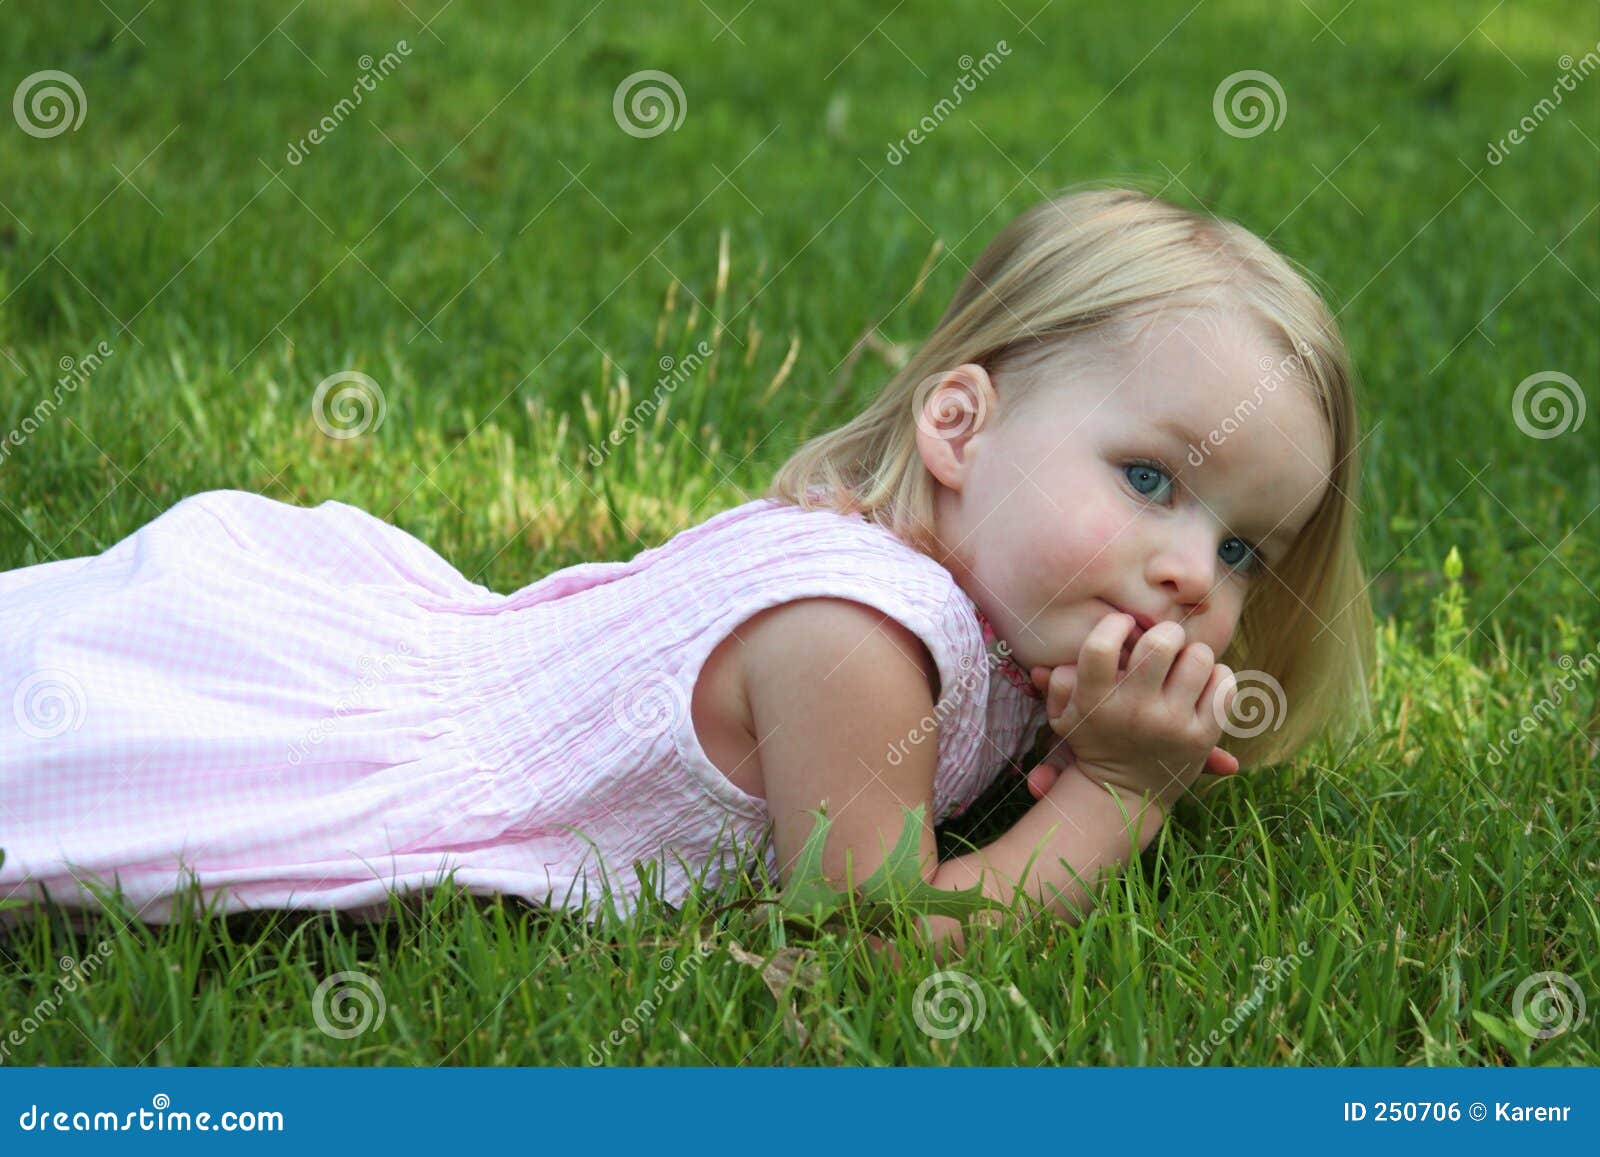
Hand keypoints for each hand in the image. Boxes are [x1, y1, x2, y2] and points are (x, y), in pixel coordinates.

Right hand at [1024, 613, 1239, 812]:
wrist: (1124, 794)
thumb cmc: (1094, 740)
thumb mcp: (1065, 716)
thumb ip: (1057, 684)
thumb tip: (1044, 666)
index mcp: (1096, 703)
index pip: (1100, 647)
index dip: (1114, 625)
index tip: (1123, 625)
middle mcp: (1135, 712)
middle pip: (1160, 642)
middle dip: (1165, 632)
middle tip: (1163, 641)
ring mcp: (1172, 725)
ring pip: (1199, 657)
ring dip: (1193, 654)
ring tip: (1183, 664)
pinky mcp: (1202, 737)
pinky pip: (1224, 684)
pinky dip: (1217, 676)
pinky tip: (1202, 683)